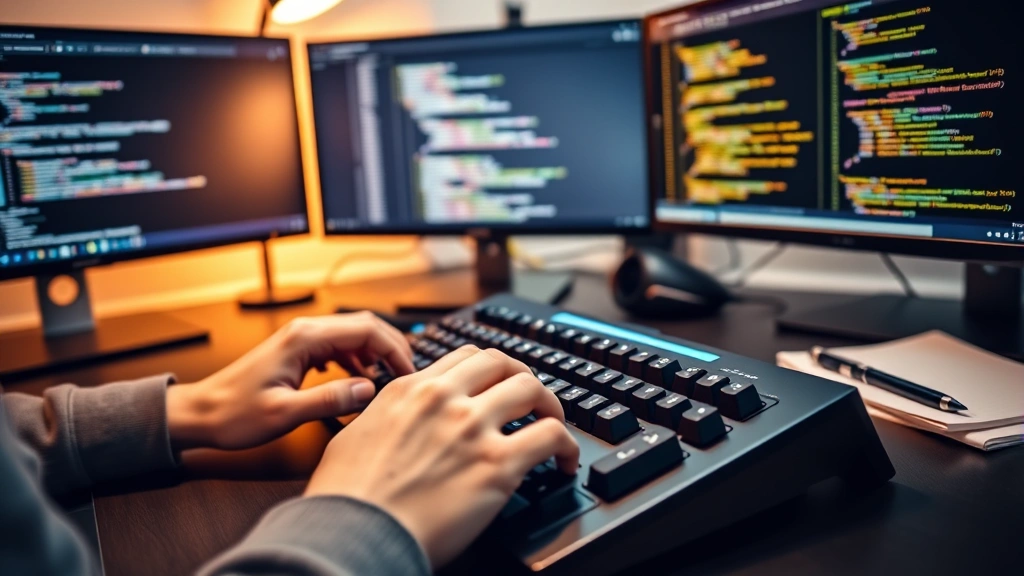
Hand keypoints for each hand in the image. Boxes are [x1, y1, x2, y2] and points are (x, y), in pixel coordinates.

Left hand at [166, 312, 413, 450]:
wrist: (201, 414)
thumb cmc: (234, 413)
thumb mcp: (285, 413)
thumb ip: (330, 399)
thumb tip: (368, 390)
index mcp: (304, 338)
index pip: (366, 330)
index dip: (394, 349)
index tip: (408, 372)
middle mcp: (304, 331)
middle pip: (363, 325)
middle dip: (390, 347)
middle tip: (406, 374)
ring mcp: (301, 339)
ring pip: (352, 334)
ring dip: (375, 353)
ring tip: (386, 379)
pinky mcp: (298, 351)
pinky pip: (338, 346)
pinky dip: (356, 359)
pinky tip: (359, 379)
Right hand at [305, 345, 579, 567]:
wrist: (355, 533)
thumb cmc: (347, 498)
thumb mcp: (355, 435)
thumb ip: (385, 417)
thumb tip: (396, 421)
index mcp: (410, 390)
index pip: (466, 357)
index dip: (491, 369)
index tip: (499, 383)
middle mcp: (444, 400)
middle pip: (503, 363)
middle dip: (523, 378)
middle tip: (532, 399)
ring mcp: (472, 427)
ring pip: (532, 389)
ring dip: (550, 405)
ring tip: (553, 424)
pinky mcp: (497, 464)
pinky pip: (551, 436)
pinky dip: (567, 446)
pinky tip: (565, 462)